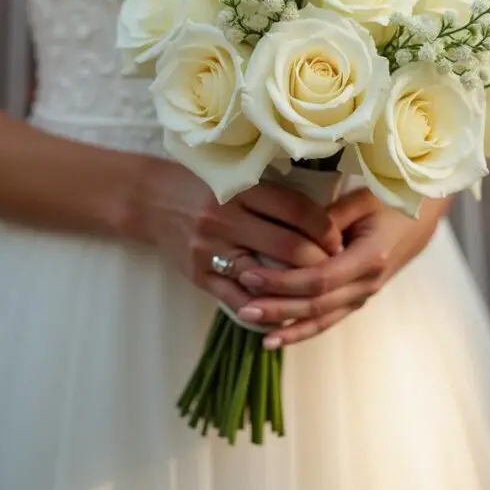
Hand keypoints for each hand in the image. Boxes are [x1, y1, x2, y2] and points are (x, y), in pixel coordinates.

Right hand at [143, 157, 342, 316]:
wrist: (151, 199)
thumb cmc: (201, 184)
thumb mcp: (234, 178)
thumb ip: (271, 196)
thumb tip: (323, 216)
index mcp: (239, 189)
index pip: (295, 209)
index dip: (325, 226)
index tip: (338, 238)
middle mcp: (225, 218)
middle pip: (288, 246)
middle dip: (320, 260)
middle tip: (336, 266)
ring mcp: (210, 249)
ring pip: (266, 277)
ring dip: (297, 288)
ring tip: (317, 290)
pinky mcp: (199, 275)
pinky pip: (239, 300)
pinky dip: (266, 309)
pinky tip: (286, 311)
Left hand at [236, 189, 446, 346]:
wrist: (423, 215)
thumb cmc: (389, 200)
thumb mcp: (360, 200)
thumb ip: (327, 219)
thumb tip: (289, 233)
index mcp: (369, 258)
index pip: (319, 279)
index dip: (283, 281)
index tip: (250, 274)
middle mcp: (367, 284)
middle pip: (316, 304)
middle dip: (276, 307)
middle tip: (240, 304)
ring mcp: (363, 295)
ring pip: (320, 318)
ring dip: (284, 324)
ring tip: (248, 323)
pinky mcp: (357, 298)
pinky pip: (327, 320)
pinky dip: (300, 330)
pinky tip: (274, 339)